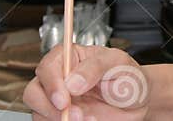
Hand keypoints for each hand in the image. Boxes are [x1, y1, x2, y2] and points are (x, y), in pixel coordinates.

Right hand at [24, 44, 148, 120]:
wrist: (138, 101)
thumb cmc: (128, 76)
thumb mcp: (118, 63)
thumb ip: (95, 67)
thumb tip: (72, 82)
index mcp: (71, 58)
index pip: (48, 66)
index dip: (51, 83)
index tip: (64, 98)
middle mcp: (60, 79)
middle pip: (34, 92)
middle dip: (49, 107)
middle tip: (75, 114)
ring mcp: (58, 101)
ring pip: (39, 113)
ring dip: (59, 120)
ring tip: (88, 119)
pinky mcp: (62, 118)